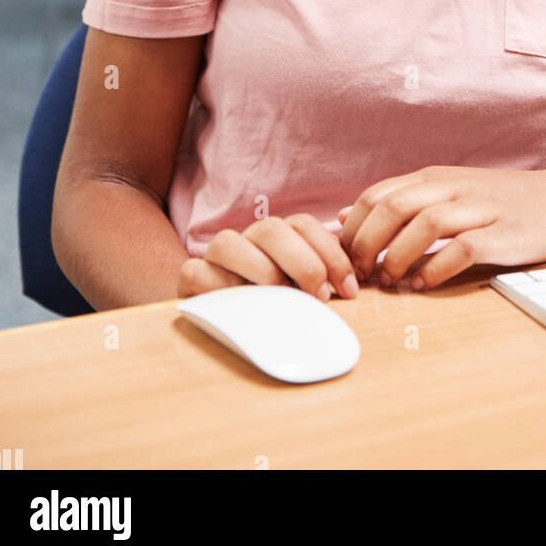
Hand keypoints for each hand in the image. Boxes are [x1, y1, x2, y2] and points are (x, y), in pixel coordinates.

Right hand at [177, 213, 359, 300]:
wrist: (222, 319)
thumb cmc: (274, 306)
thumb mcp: (304, 291)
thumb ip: (325, 277)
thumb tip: (354, 284)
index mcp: (278, 236)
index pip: (304, 225)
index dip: (330, 253)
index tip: (348, 289)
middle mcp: (247, 238)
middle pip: (271, 229)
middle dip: (303, 262)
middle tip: (321, 296)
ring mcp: (216, 255)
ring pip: (229, 242)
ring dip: (262, 272)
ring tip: (282, 299)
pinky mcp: (191, 277)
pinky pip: (196, 271)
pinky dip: (218, 287)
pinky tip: (241, 307)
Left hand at [337, 164, 545, 290]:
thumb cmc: (500, 201)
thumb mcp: (446, 190)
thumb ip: (399, 202)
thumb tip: (343, 216)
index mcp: (434, 177)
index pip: (377, 195)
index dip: (352, 228)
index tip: (343, 258)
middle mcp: (453, 187)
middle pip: (394, 207)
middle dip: (367, 243)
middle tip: (359, 275)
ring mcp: (479, 209)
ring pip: (424, 224)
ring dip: (398, 256)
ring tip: (390, 281)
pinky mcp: (503, 234)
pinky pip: (463, 249)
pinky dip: (437, 268)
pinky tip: (425, 285)